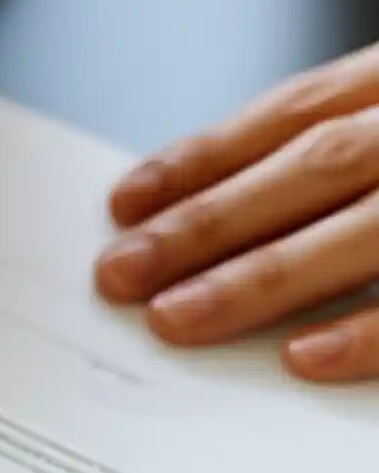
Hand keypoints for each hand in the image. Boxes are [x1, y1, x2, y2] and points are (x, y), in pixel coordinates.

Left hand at [95, 42, 378, 381]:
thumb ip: (325, 156)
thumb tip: (204, 210)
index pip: (290, 115)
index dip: (202, 159)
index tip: (123, 204)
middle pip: (309, 168)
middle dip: (205, 223)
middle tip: (120, 275)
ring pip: (362, 229)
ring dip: (260, 277)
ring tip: (175, 318)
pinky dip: (368, 331)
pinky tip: (301, 358)